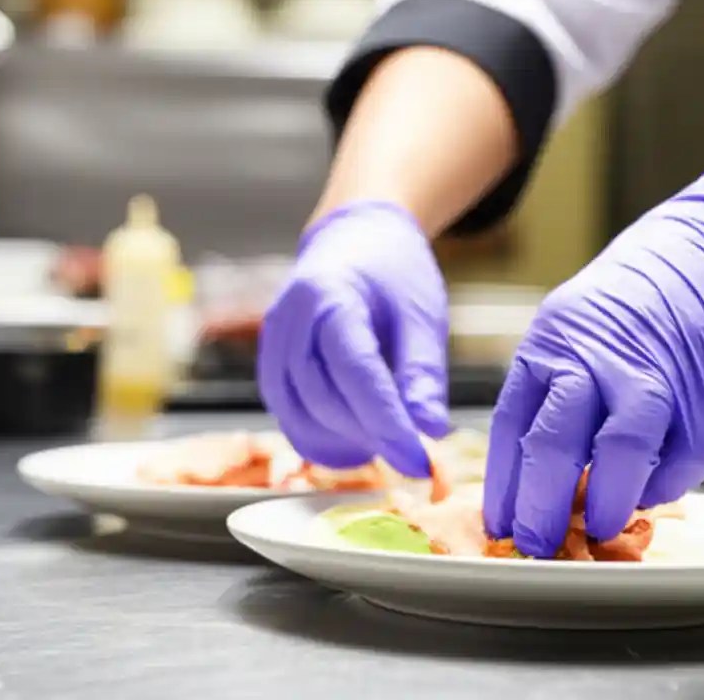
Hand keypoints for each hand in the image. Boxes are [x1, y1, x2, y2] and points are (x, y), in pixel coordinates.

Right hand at [259, 201, 448, 476]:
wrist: (354, 242)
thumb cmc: (393, 275)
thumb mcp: (422, 316)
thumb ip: (424, 374)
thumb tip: (431, 431)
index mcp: (330, 296)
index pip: (355, 372)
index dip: (386, 423)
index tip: (419, 460)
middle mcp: (290, 321)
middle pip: (322, 397)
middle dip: (369, 436)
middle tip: (412, 457)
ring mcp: (273, 344)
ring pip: (299, 414)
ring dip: (344, 442)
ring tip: (388, 447)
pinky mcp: (271, 366)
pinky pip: (288, 415)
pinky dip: (321, 439)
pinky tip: (358, 444)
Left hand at [484, 136, 703, 556]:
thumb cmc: (667, 276)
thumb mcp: (594, 313)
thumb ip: (571, 378)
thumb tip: (552, 456)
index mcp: (558, 336)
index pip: (513, 422)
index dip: (504, 481)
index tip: (498, 519)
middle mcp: (598, 357)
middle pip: (550, 446)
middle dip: (536, 508)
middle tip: (533, 544)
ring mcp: (656, 379)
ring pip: (612, 462)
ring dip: (600, 508)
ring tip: (593, 531)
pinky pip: (677, 465)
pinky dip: (660, 488)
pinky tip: (650, 493)